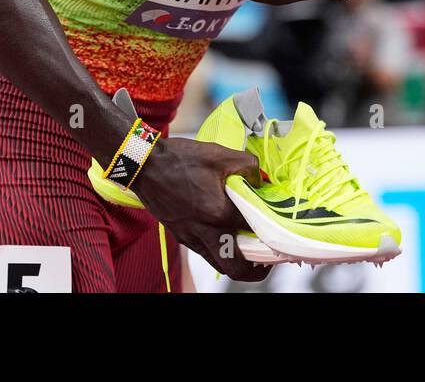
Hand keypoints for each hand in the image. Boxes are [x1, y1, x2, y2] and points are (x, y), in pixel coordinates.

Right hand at [131, 136, 270, 281]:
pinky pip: (206, 253)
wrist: (144, 165)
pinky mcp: (182, 237)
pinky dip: (220, 252)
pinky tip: (227, 236)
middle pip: (236, 267)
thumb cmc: (179, 160)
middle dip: (256, 270)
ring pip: (219, 264)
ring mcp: (191, 237)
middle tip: (268, 258)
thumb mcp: (220, 154)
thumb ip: (248, 166)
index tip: (281, 230)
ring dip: (238, 263)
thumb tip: (260, 179)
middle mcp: (205, 231)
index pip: (253, 231)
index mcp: (218, 212)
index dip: (271, 232)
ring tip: (251, 250)